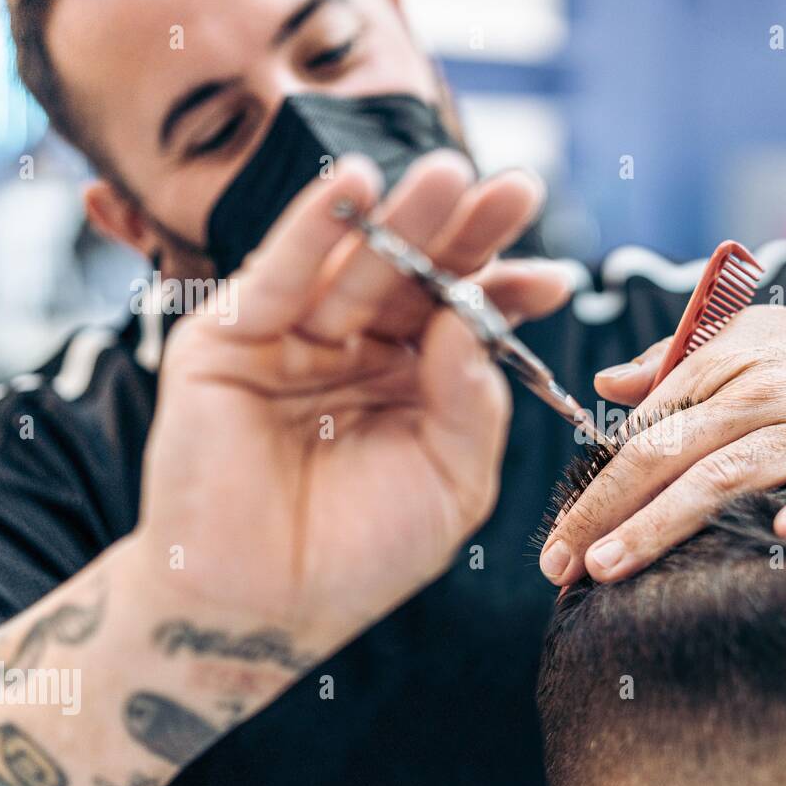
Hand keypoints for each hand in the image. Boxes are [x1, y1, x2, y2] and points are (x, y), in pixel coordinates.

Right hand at [134, 150, 567, 642]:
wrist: (261, 610)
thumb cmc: (364, 555)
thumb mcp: (451, 482)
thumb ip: (471, 402)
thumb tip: (473, 317)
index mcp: (416, 385)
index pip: (467, 320)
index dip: (508, 294)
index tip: (557, 279)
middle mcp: (360, 352)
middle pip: (419, 278)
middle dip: (466, 235)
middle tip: (516, 193)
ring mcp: (295, 340)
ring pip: (356, 265)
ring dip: (401, 218)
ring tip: (448, 175)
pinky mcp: (228, 339)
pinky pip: (276, 276)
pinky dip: (309, 229)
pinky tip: (352, 185)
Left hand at [539, 304, 785, 584]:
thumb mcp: (752, 339)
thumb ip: (675, 362)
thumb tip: (606, 383)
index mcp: (727, 364)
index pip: (645, 430)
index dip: (597, 485)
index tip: (560, 535)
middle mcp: (764, 394)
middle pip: (669, 455)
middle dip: (606, 511)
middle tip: (560, 565)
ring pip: (728, 476)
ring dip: (665, 522)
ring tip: (611, 566)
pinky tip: (784, 533)